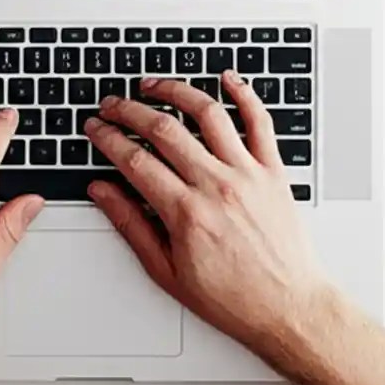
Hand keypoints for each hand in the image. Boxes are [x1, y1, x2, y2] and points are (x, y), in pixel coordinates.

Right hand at [85, 71, 327, 348]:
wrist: (287, 306)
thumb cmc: (232, 298)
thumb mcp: (168, 271)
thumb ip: (132, 226)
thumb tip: (103, 192)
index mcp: (186, 213)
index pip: (134, 160)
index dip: (108, 138)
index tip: (96, 128)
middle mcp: (217, 186)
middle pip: (163, 130)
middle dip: (130, 110)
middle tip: (113, 104)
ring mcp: (248, 174)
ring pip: (208, 114)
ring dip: (176, 92)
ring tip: (154, 86)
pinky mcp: (274, 172)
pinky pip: (260, 122)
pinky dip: (244, 94)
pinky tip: (227, 78)